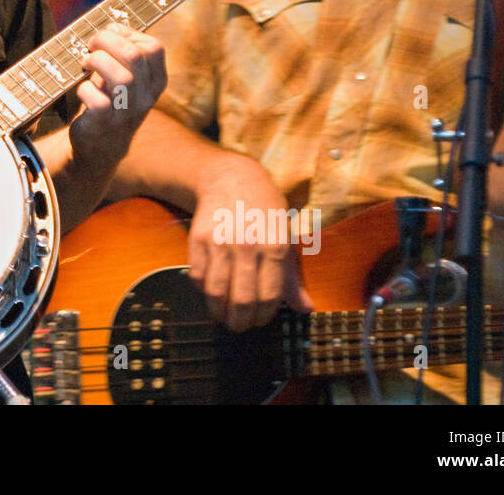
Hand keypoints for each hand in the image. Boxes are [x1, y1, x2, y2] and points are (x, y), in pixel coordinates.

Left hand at [68, 24, 166, 169]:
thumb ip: (124, 51)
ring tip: (86, 63)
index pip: (154, 47)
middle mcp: (146, 97)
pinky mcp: (105, 124)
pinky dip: (85, 88)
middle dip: (107, 41)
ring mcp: (127, 112)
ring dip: (97, 61)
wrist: (101, 145)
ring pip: (121, 77)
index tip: (109, 35)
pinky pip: (98, 100)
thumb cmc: (111, 99)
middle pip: (135, 56)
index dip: (127, 34)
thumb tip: (112, 26)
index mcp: (156, 81)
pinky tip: (82, 88)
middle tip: (91, 45)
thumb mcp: (126, 76)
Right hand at [188, 159, 314, 331]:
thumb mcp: (285, 237)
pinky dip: (202, 290)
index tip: (259, 322)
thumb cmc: (264, 209)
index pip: (270, 295)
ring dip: (219, 311)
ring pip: (217, 291)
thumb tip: (305, 309)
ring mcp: (220, 242)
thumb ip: (292, 276)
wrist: (231, 177)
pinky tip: (210, 291)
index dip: (264, 316)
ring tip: (222, 317)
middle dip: (240, 321)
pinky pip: (198, 276)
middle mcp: (247, 245)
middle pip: (242, 299)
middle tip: (239, 326)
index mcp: (274, 245)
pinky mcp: (198, 238)